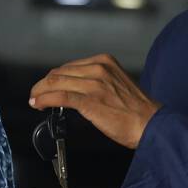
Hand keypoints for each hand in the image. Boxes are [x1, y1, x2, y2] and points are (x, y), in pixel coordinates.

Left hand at [28, 54, 160, 148]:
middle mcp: (99, 68)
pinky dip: (45, 99)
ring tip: (35, 101)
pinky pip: (60, 97)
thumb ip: (98, 82)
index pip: (70, 66)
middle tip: (36, 95)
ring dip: (40, 92)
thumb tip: (75, 90)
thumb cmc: (137, 111)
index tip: (46, 87)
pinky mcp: (90, 101)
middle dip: (43, 84)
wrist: (152, 125)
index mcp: (105, 62)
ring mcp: (94, 84)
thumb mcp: (117, 85)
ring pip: (56, 82)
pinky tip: (38, 104)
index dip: (54, 78)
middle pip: (60, 72)